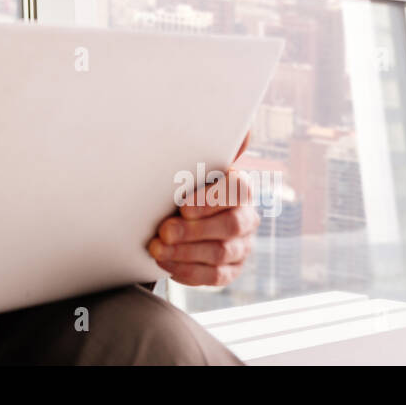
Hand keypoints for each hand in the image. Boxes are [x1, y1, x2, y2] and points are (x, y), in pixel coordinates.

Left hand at [147, 129, 258, 286]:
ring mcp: (242, 244)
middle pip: (230, 225)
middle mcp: (246, 216)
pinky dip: (189, 272)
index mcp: (239, 186)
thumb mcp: (189, 166)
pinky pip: (216, 276)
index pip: (237, 190)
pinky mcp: (232, 268)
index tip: (182, 207)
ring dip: (186, 252)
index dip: (210, 200)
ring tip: (158, 249)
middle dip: (194, 230)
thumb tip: (242, 128)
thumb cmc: (184, 187)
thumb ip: (206, 147)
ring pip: (222, 252)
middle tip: (164, 231)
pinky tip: (168, 264)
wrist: (177, 215)